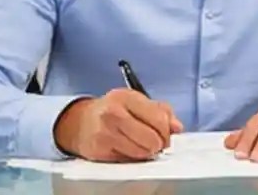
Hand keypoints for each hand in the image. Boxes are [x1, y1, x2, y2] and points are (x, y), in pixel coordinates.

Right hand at [53, 88, 183, 162]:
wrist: (80, 121)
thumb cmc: (114, 110)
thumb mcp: (137, 102)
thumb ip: (161, 111)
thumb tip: (177, 128)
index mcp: (127, 97)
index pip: (159, 119)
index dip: (167, 132)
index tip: (166, 135)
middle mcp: (114, 113)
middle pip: (152, 139)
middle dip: (158, 144)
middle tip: (154, 143)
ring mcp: (105, 132)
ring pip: (142, 153)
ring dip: (145, 153)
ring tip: (139, 145)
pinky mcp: (100, 150)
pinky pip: (128, 161)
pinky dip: (132, 158)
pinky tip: (126, 148)